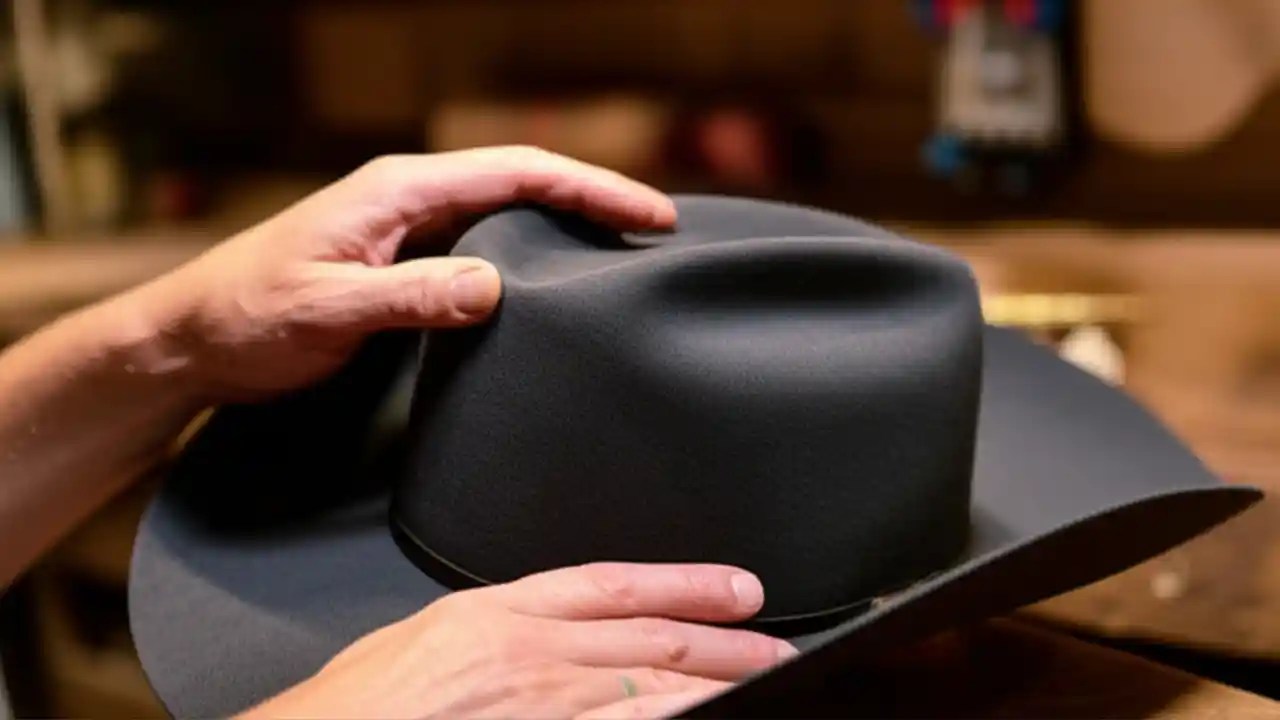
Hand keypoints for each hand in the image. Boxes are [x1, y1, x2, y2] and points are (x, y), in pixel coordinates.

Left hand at [138, 146, 674, 401]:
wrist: (190, 338)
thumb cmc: (246, 317)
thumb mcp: (326, 310)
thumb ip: (409, 296)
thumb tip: (495, 284)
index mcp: (398, 190)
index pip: (517, 173)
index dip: (591, 188)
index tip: (650, 215)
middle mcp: (408, 197)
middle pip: (523, 182)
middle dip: (594, 198)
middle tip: (657, 231)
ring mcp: (406, 226)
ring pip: (506, 213)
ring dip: (566, 224)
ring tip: (623, 249)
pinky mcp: (401, 258)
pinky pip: (482, 245)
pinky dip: (530, 254)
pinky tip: (553, 280)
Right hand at [238, 563, 795, 719]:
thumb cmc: (354, 711)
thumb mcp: (424, 641)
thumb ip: (493, 630)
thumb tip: (542, 631)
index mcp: (497, 614)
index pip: (615, 584)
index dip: (685, 582)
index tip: (734, 586)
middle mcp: (530, 654)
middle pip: (652, 637)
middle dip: (722, 638)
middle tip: (775, 639)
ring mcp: (543, 705)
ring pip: (656, 686)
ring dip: (720, 683)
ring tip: (771, 678)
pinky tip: (710, 717)